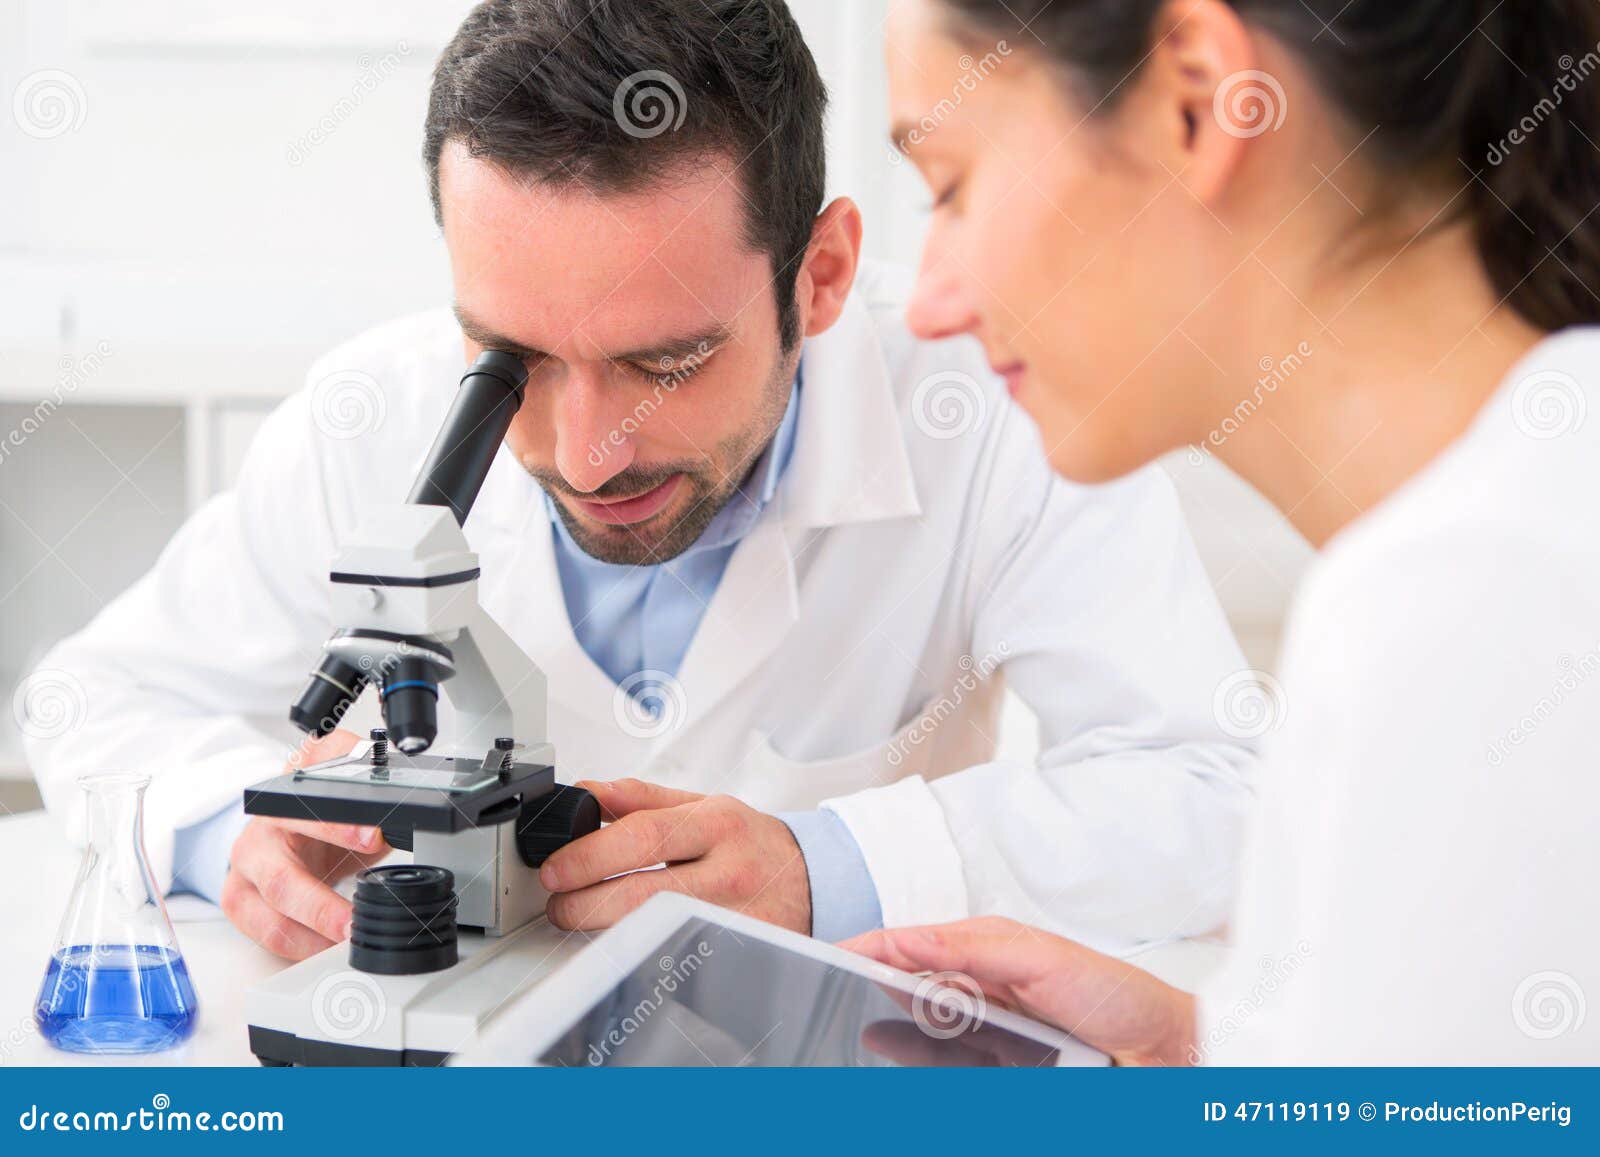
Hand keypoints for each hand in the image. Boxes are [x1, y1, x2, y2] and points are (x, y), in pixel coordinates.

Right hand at [220, 729, 390, 959]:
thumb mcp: (334, 772)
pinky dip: (302, 946)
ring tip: (348, 941)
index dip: (338, 826)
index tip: (374, 837)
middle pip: (281, 879)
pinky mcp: (240, 905)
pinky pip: (269, 935)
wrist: (279, 824)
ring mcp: (244, 875)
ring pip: (272, 914)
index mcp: (281, 801)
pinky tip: (327, 948)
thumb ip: (353, 755)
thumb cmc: (312, 806)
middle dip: (321, 905)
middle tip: (356, 920)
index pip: (305, 810)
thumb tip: (381, 756)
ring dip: (312, 934)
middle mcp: (258, 839)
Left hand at [540, 778, 811, 933]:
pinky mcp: (739, 956)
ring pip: (655, 932)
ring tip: (585, 920)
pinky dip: (643, 955)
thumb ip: (644, 798)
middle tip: (560, 904)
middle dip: (583, 903)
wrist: (813, 879)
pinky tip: (628, 945)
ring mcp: (737, 919)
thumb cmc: (752, 843)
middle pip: (641, 893)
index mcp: (717, 824)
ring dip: (606, 931)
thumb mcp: (706, 805)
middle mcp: (729, 871)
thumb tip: (589, 791)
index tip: (555, 870)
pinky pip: (678, 962)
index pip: (640, 837)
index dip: (587, 856)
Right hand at [841, 916, 1196, 1066]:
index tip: (831, 954)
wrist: (1159, 1049)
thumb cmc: (1112, 993)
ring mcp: (986, 1022)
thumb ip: (970, 949)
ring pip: (923, 1026)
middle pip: (908, 985)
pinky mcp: (995, 1058)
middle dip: (869, 988)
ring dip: (893, 1031)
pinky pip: (946, 1060)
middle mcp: (980, 982)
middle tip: (831, 995)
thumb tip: (908, 940)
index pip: (912, 943)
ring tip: (857, 1035)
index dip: (869, 947)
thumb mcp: (1037, 959)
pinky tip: (903, 1063)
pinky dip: (922, 1060)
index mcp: (984, 945)